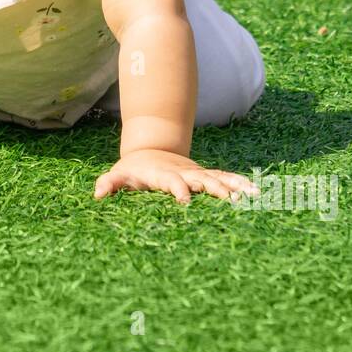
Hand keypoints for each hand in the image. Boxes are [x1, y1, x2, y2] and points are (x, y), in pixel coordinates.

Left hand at [94, 148, 258, 204]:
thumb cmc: (132, 170)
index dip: (178, 189)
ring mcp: (196, 174)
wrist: (149, 151)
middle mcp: (183, 173)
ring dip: (234, 185)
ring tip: (252, 194)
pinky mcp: (204, 176)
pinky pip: (224, 179)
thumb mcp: (119, 175)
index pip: (172, 182)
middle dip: (215, 188)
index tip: (185, 200)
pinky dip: (238, 183)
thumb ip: (109, 183)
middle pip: (201, 180)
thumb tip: (97, 194)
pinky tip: (255, 191)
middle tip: (230, 200)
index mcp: (163, 175)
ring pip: (217, 178)